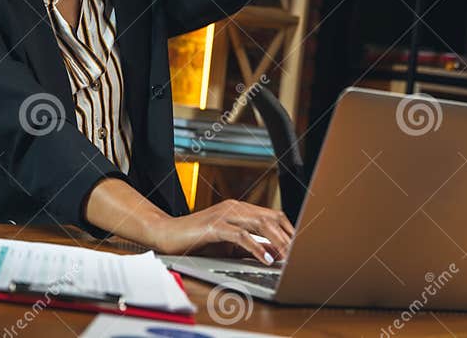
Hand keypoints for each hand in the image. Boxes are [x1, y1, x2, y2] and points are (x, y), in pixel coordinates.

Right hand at [148, 199, 295, 265]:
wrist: (166, 235)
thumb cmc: (195, 240)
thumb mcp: (227, 244)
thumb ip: (249, 246)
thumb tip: (274, 254)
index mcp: (238, 209)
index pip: (272, 215)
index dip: (288, 230)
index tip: (299, 247)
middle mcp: (234, 208)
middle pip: (270, 217)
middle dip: (287, 236)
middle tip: (298, 254)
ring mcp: (224, 215)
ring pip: (260, 223)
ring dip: (277, 241)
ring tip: (287, 257)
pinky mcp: (214, 226)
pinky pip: (241, 235)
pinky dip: (257, 247)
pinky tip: (266, 258)